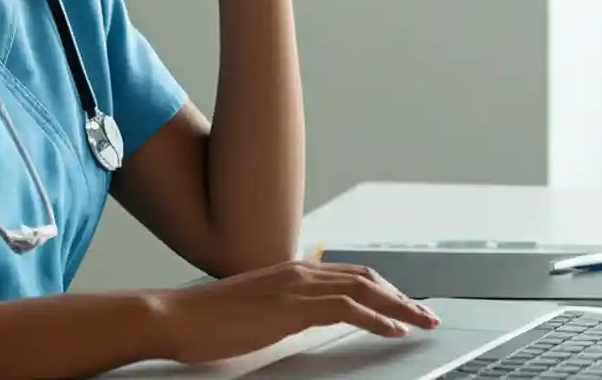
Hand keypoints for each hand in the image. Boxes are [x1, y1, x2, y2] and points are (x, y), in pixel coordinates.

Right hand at [151, 260, 440, 365]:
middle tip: (426, 314)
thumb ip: (282, 311)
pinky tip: (393, 330)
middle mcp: (299, 271)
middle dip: (401, 296)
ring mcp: (296, 286)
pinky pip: (347, 309)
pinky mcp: (292, 307)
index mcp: (291, 271)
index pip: (349, 275)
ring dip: (400, 306)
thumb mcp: (255, 312)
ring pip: (364, 289)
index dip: (383, 289)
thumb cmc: (206, 320)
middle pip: (366, 277)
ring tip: (422, 322)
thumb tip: (299, 322)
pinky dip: (377, 318)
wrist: (175, 317)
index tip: (404, 305)